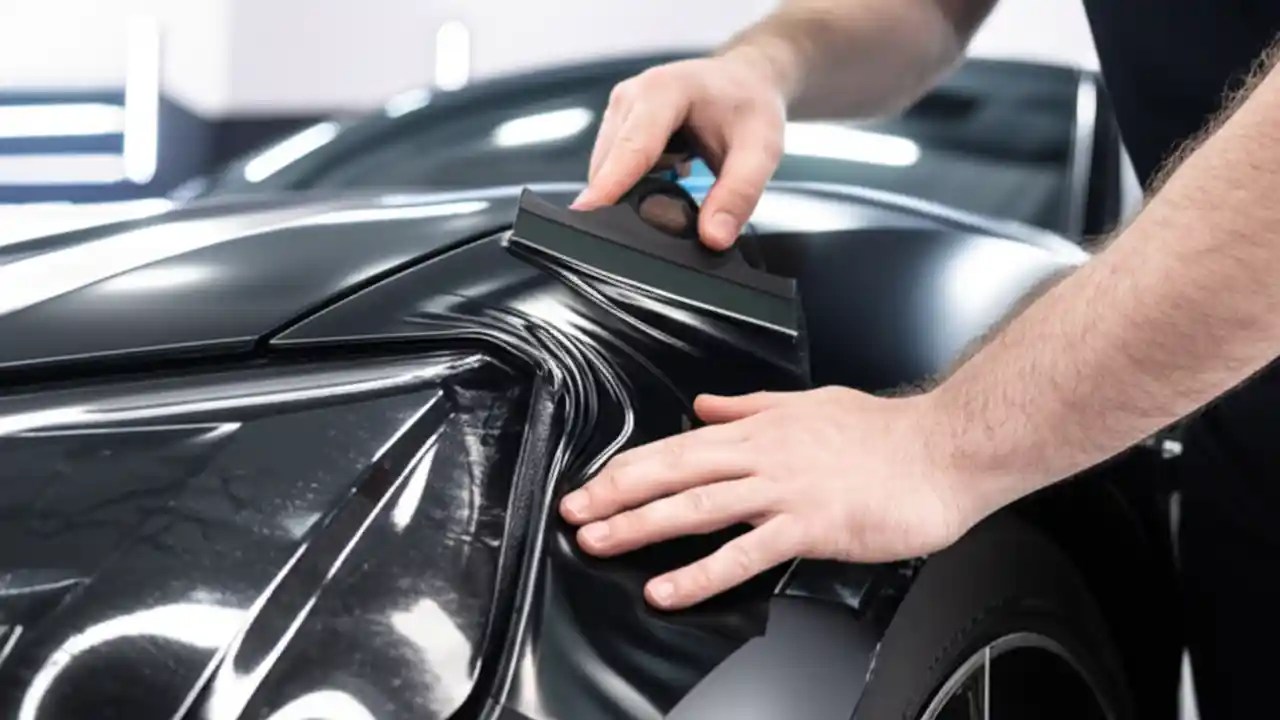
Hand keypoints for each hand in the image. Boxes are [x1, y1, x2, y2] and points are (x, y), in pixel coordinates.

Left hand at [559, 388, 985, 609]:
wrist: (943, 450)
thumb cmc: (886, 431)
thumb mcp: (810, 403)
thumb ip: (752, 406)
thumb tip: (706, 405)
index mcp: (760, 429)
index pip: (678, 446)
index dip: (630, 467)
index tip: (594, 483)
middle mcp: (763, 455)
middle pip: (674, 473)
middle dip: (616, 494)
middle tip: (574, 513)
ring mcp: (784, 490)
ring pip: (697, 508)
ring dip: (641, 527)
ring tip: (599, 543)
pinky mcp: (809, 526)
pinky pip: (744, 553)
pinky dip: (701, 573)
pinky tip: (669, 589)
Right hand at [571, 51, 788, 249]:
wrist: (743, 79)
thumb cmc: (749, 104)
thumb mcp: (761, 149)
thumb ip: (739, 194)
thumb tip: (714, 237)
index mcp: (664, 91)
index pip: (631, 146)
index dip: (610, 183)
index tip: (589, 213)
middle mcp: (630, 97)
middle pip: (609, 164)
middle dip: (625, 202)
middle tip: (663, 224)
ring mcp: (618, 112)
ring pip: (604, 171)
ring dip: (629, 195)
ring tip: (670, 199)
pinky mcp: (615, 127)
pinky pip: (609, 169)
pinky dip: (630, 187)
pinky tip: (661, 187)